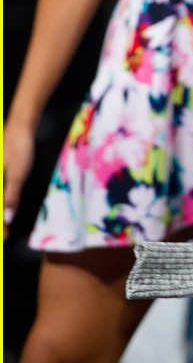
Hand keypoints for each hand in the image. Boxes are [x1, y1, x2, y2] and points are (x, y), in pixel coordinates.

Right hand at [3, 120, 35, 240]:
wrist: (20, 126)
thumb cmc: (18, 148)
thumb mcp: (17, 175)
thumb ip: (11, 197)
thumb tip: (6, 219)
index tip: (5, 236)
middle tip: (5, 234)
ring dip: (0, 212)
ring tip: (5, 226)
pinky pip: (0, 191)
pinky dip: (2, 201)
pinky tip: (5, 208)